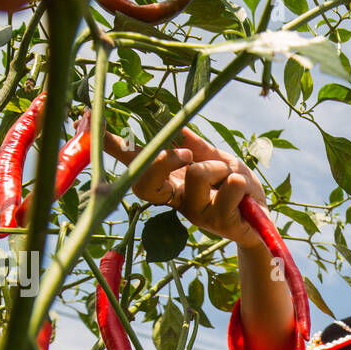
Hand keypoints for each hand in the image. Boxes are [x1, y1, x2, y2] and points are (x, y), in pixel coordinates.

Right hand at [104, 127, 267, 250]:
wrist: (265, 223)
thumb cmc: (238, 191)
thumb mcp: (218, 161)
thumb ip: (197, 146)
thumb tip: (175, 125)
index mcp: (172, 185)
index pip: (135, 168)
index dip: (111, 149)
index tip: (85, 124)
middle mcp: (177, 201)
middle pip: (144, 182)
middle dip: (163, 161)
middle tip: (184, 152)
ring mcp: (196, 215)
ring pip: (195, 173)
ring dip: (219, 167)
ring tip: (232, 178)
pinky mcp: (219, 224)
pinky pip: (227, 187)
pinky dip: (239, 181)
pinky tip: (244, 192)